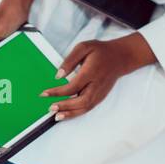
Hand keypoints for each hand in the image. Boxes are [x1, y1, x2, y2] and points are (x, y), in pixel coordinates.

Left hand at [40, 33, 154, 119]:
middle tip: (50, 108)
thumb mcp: (84, 47)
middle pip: (81, 101)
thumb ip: (70, 60)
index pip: (73, 86)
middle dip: (65, 106)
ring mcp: (100, 93)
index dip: (58, 92)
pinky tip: (67, 114)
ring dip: (70, 113)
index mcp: (91, 72)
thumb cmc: (100, 51)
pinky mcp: (100, 97)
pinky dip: (77, 113)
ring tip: (56, 116)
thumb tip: (58, 75)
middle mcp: (97, 85)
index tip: (44, 94)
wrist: (120, 58)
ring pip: (85, 108)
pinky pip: (88, 108)